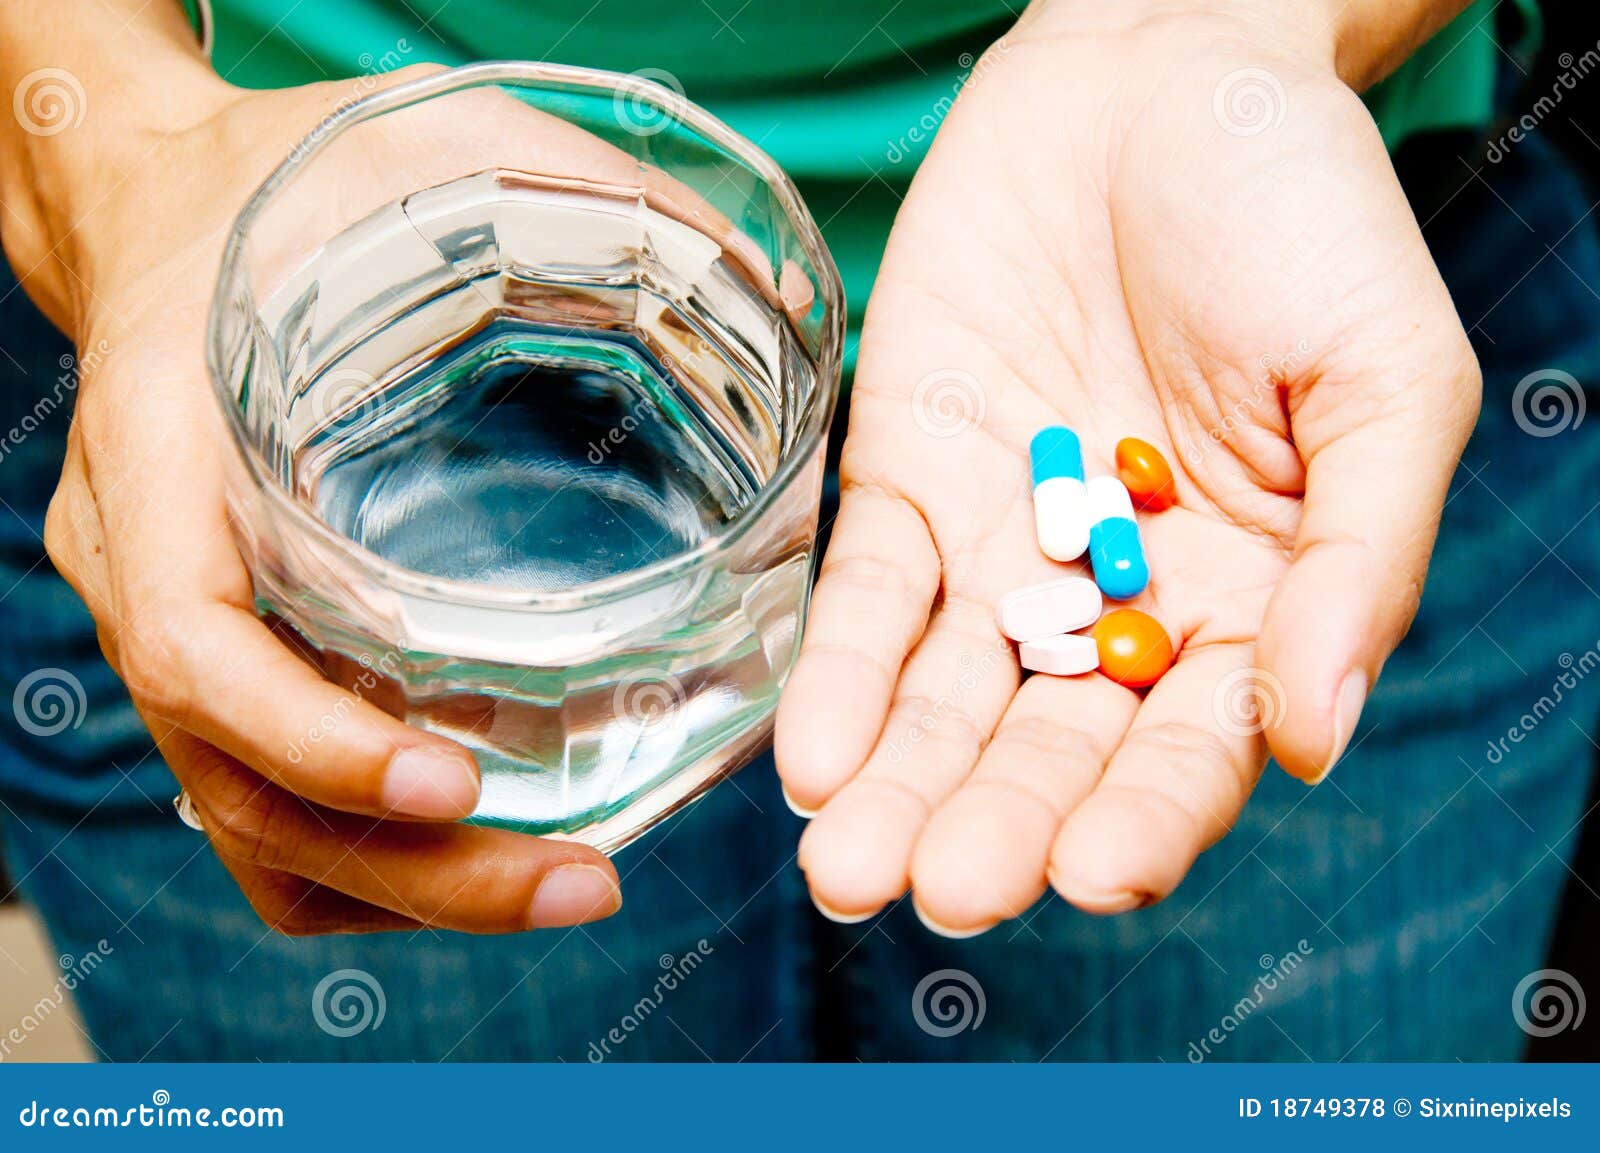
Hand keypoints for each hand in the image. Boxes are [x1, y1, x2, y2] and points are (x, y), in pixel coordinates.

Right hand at [3, 8, 757, 932]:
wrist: (161, 209)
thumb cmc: (284, 189)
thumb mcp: (407, 158)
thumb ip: (571, 209)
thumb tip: (779, 292)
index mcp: (161, 465)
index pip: (200, 651)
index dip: (319, 743)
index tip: (461, 777)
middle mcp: (146, 572)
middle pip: (245, 790)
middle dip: (418, 868)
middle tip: (589, 883)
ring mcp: (173, 627)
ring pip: (257, 829)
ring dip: (409, 891)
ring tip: (573, 887)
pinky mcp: (221, 654)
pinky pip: (262, 812)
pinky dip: (368, 868)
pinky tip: (485, 851)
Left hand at [774, 0, 1479, 932]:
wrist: (1159, 74)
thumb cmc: (1302, 214)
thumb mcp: (1384, 379)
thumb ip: (1358, 559)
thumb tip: (1315, 737)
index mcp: (1249, 599)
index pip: (1192, 743)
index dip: (1146, 816)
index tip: (1093, 876)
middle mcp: (1118, 600)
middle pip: (1052, 743)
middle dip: (995, 820)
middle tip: (938, 892)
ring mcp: (1005, 547)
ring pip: (947, 695)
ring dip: (897, 781)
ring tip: (844, 866)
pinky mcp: (910, 480)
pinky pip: (870, 593)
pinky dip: (838, 670)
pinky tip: (808, 754)